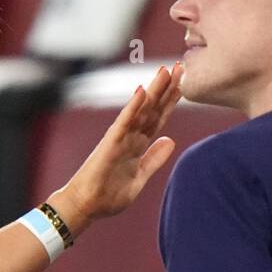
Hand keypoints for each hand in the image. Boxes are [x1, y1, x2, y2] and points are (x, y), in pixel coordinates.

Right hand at [50, 63, 182, 235]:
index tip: (185, 83)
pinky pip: (124, 122)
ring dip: (154, 90)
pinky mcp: (110, 144)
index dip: (172, 101)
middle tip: (182, 66)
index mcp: (138, 144)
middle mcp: (131, 137)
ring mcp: (121, 138)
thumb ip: (154, 159)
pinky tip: (142, 91)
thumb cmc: (109, 194)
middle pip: (153, 109)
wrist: (87, 206)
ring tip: (166, 71)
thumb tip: (170, 141)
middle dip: (167, 88)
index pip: (159, 118)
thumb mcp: (140, 177)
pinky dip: (133, 107)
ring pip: (141, 110)